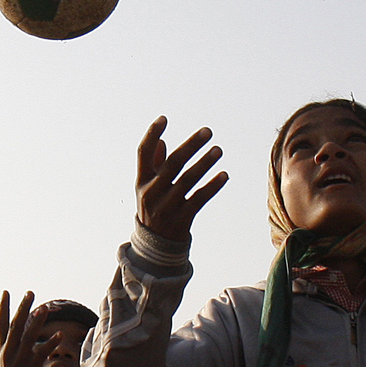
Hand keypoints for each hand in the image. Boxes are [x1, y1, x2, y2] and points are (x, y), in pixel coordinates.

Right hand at [0, 291, 54, 366]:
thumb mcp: (6, 357)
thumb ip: (11, 340)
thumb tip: (20, 321)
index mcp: (2, 347)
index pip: (0, 324)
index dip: (2, 308)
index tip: (6, 292)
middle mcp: (9, 351)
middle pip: (16, 326)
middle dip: (22, 308)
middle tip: (30, 293)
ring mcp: (21, 358)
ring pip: (28, 337)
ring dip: (36, 322)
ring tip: (44, 308)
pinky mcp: (32, 366)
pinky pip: (43, 352)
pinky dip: (51, 342)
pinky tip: (60, 334)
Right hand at [136, 117, 228, 242]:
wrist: (155, 248)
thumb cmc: (154, 208)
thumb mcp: (148, 188)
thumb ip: (154, 165)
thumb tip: (163, 141)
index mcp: (141, 181)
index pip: (143, 153)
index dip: (152, 134)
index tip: (164, 118)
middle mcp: (151, 192)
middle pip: (172, 164)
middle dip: (191, 146)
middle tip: (207, 131)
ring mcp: (166, 207)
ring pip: (188, 180)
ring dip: (205, 163)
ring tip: (218, 150)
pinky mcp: (182, 219)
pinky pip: (199, 199)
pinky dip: (212, 186)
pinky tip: (224, 175)